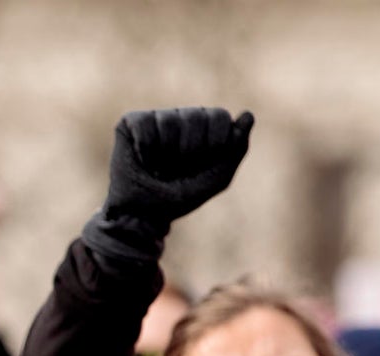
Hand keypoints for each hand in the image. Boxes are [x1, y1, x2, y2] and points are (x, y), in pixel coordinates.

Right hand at [104, 108, 253, 228]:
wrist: (142, 216)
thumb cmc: (179, 198)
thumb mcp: (216, 178)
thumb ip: (236, 148)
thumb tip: (249, 115)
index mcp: (204, 128)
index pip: (219, 117)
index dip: (213, 145)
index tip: (199, 166)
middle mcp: (181, 118)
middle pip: (198, 116)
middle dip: (191, 149)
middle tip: (177, 169)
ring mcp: (156, 118)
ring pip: (171, 119)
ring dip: (166, 153)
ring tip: (157, 167)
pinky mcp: (130, 122)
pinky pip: (146, 124)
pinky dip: (145, 149)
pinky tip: (142, 161)